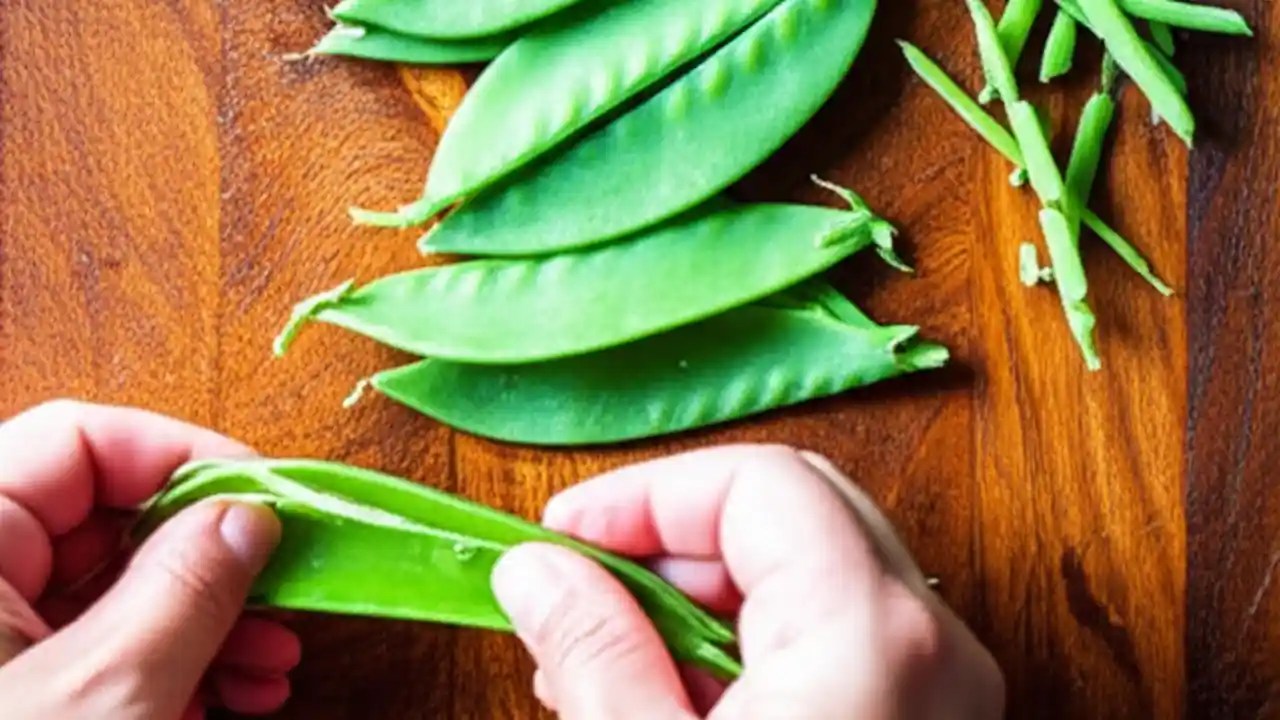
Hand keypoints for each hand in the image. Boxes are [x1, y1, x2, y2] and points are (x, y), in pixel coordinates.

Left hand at [0, 400, 300, 718]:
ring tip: (274, 661)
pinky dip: (175, 666)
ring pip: (115, 591)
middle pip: (107, 521)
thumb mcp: (109, 688)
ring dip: (211, 620)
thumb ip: (184, 591)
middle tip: (285, 588)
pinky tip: (234, 694)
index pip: (75, 441)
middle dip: (212, 558)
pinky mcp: (22, 690)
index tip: (266, 500)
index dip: (179, 457)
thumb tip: (250, 515)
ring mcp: (0, 639)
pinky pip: (102, 650)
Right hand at [491, 445, 1003, 718]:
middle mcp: (934, 645)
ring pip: (812, 574)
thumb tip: (536, 569)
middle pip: (793, 514)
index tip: (564, 535)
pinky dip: (749, 648)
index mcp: (875, 636)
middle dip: (672, 540)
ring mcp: (944, 689)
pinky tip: (676, 700)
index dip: (646, 494)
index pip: (758, 483)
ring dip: (703, 596)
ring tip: (610, 662)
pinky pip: (834, 640)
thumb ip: (594, 655)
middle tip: (582, 593)